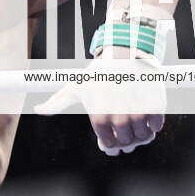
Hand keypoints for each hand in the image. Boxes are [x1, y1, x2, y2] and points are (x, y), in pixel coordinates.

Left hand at [34, 53, 165, 155]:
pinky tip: (148, 116)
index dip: (112, 144)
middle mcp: (119, 117)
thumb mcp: (75, 86)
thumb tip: (37, 110)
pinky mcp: (156, 104)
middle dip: (127, 140)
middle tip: (127, 132)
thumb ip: (57, 102)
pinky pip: (157, 125)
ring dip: (142, 135)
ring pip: (143, 136)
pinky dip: (154, 125)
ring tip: (138, 126)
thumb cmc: (99, 72)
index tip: (114, 140)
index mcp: (100, 116)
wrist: (125, 51)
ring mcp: (139, 111)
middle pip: (127, 142)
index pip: (108, 143)